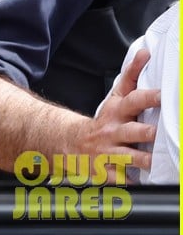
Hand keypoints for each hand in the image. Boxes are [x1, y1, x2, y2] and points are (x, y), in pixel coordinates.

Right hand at [83, 48, 159, 179]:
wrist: (72, 143)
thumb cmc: (104, 120)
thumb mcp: (115, 96)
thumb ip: (131, 76)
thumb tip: (145, 52)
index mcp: (117, 111)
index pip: (133, 100)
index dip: (148, 98)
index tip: (163, 96)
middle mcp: (114, 131)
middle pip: (133, 131)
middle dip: (147, 133)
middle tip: (159, 133)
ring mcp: (110, 152)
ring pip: (130, 157)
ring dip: (144, 160)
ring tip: (156, 162)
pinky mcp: (107, 171)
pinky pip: (120, 179)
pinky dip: (129, 182)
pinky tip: (139, 183)